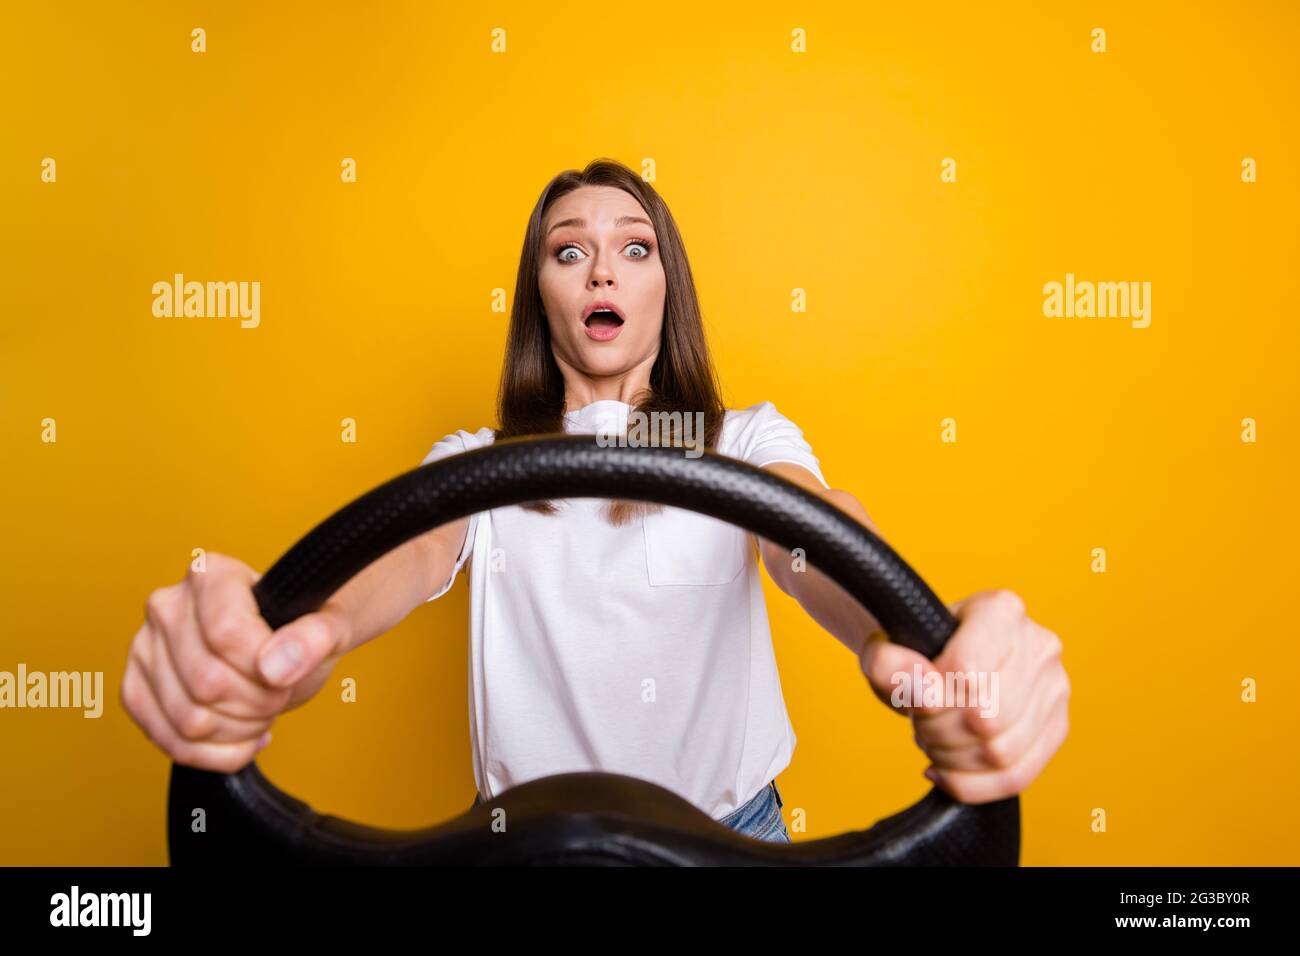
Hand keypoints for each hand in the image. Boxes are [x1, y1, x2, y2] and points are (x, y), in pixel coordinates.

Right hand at [121, 551, 352, 772]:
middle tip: (278, 693)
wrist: (286, 648)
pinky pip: (168, 742)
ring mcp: (144, 649)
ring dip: (240, 731)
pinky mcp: (137, 691)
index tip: (286, 670)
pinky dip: (215, 754)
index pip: (226, 634)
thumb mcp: (329, 625)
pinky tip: (242, 736)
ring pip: (188, 720)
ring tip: (260, 711)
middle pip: (207, 683)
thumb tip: (276, 666)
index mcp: (211, 574)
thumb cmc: (303, 629)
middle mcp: (167, 606)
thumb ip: (314, 637)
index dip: (265, 668)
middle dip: (258, 704)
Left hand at [858, 588, 1069, 802]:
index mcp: (1000, 609)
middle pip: (987, 718)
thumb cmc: (913, 652)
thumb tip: (922, 690)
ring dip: (953, 759)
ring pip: (1003, 752)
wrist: (934, 658)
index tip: (912, 694)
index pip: (968, 671)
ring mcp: (1055, 687)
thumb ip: (886, 663)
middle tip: (920, 722)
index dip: (931, 696)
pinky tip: (946, 770)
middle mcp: (1039, 644)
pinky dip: (972, 785)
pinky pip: (1018, 776)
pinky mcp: (1056, 727)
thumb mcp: (885, 650)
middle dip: (938, 731)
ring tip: (934, 740)